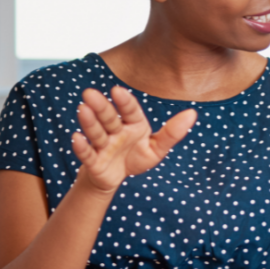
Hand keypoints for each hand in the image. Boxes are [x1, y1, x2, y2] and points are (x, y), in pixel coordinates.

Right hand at [71, 86, 195, 193]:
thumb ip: (173, 133)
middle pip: (108, 118)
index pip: (130, 110)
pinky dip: (81, 147)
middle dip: (100, 107)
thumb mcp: (157, 148)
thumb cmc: (136, 157)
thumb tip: (193, 113)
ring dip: (89, 122)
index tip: (117, 90)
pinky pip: (87, 153)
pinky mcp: (93, 161)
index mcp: (133, 124)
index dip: (124, 101)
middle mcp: (116, 131)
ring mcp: (103, 145)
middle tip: (89, 93)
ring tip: (82, 109)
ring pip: (96, 132)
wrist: (116, 177)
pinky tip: (76, 138)